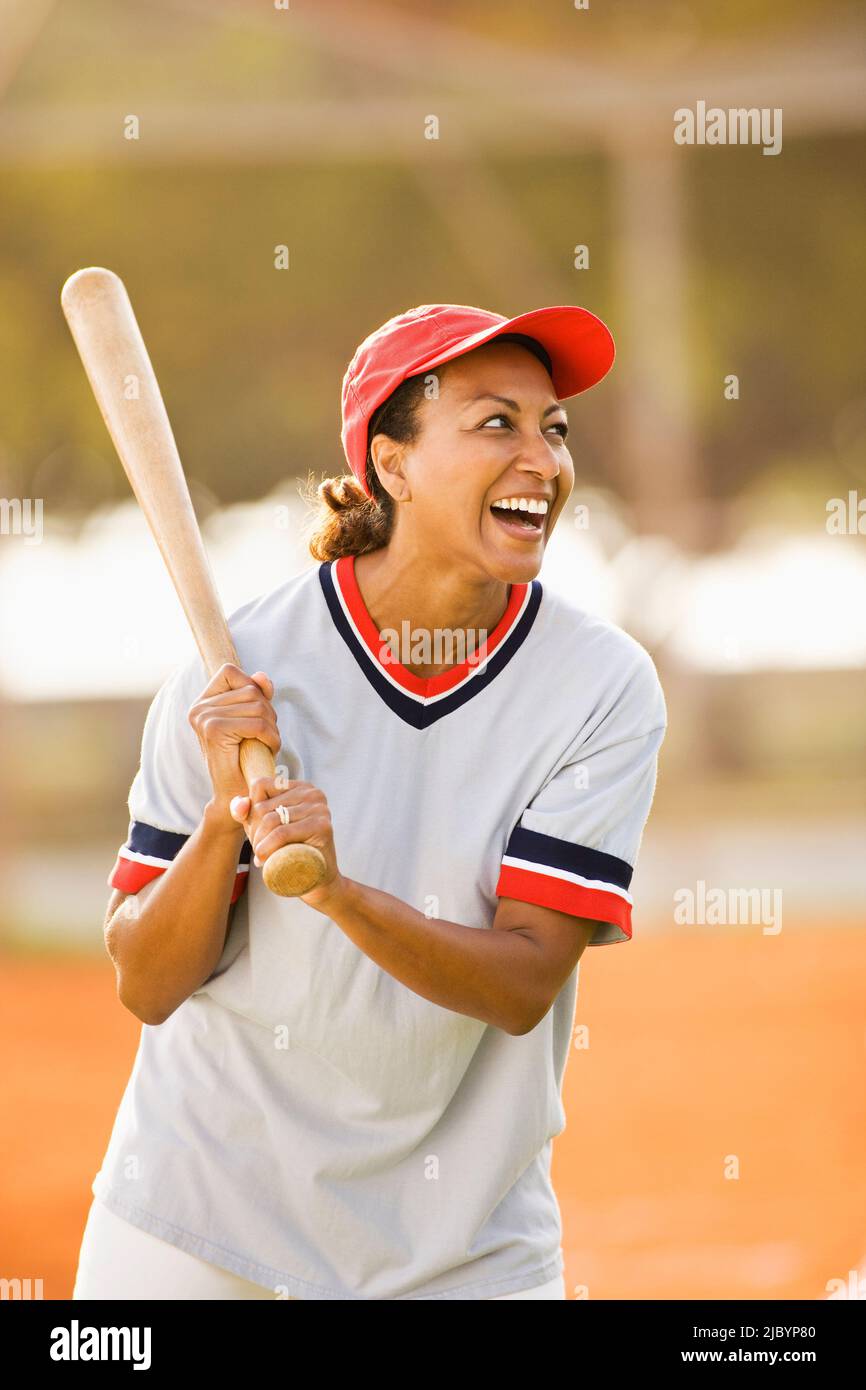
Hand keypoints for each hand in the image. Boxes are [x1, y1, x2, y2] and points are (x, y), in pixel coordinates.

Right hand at [188, 665, 280, 821]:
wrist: (235, 794)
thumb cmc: (246, 756)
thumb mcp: (253, 718)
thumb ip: (257, 694)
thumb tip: (262, 676)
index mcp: (202, 702)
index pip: (230, 671)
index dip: (251, 687)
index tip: (256, 713)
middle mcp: (198, 708)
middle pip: (250, 690)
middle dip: (267, 712)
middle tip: (265, 736)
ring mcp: (204, 718)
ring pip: (257, 706)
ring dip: (271, 727)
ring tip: (265, 744)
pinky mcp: (214, 731)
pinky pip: (257, 724)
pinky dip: (271, 737)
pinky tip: (268, 749)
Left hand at [229, 776, 345, 911]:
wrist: (318, 881)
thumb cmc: (290, 852)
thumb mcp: (264, 828)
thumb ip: (248, 812)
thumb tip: (241, 804)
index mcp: (301, 787)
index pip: (260, 785)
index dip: (251, 811)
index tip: (257, 832)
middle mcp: (313, 793)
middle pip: (263, 807)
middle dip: (254, 832)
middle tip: (259, 851)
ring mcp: (319, 808)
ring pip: (270, 820)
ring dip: (259, 843)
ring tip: (261, 857)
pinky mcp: (322, 826)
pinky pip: (282, 833)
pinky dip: (268, 847)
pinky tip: (263, 860)